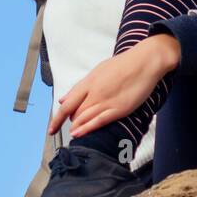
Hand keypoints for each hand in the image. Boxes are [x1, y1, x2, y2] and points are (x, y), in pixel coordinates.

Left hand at [48, 34, 180, 137]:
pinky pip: (98, 121)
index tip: (51, 129)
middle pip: (74, 113)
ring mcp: (106, 101)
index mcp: (88, 82)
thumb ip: (80, 87)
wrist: (145, 62)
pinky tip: (79, 134)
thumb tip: (63, 99)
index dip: (57, 118)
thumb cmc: (123, 65)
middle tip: (70, 127)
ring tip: (74, 134)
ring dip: (76, 127)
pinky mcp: (119, 108)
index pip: (67, 103)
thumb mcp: (97, 71)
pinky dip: (86, 129)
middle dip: (69, 122)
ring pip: (84, 118)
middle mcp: (94, 92)